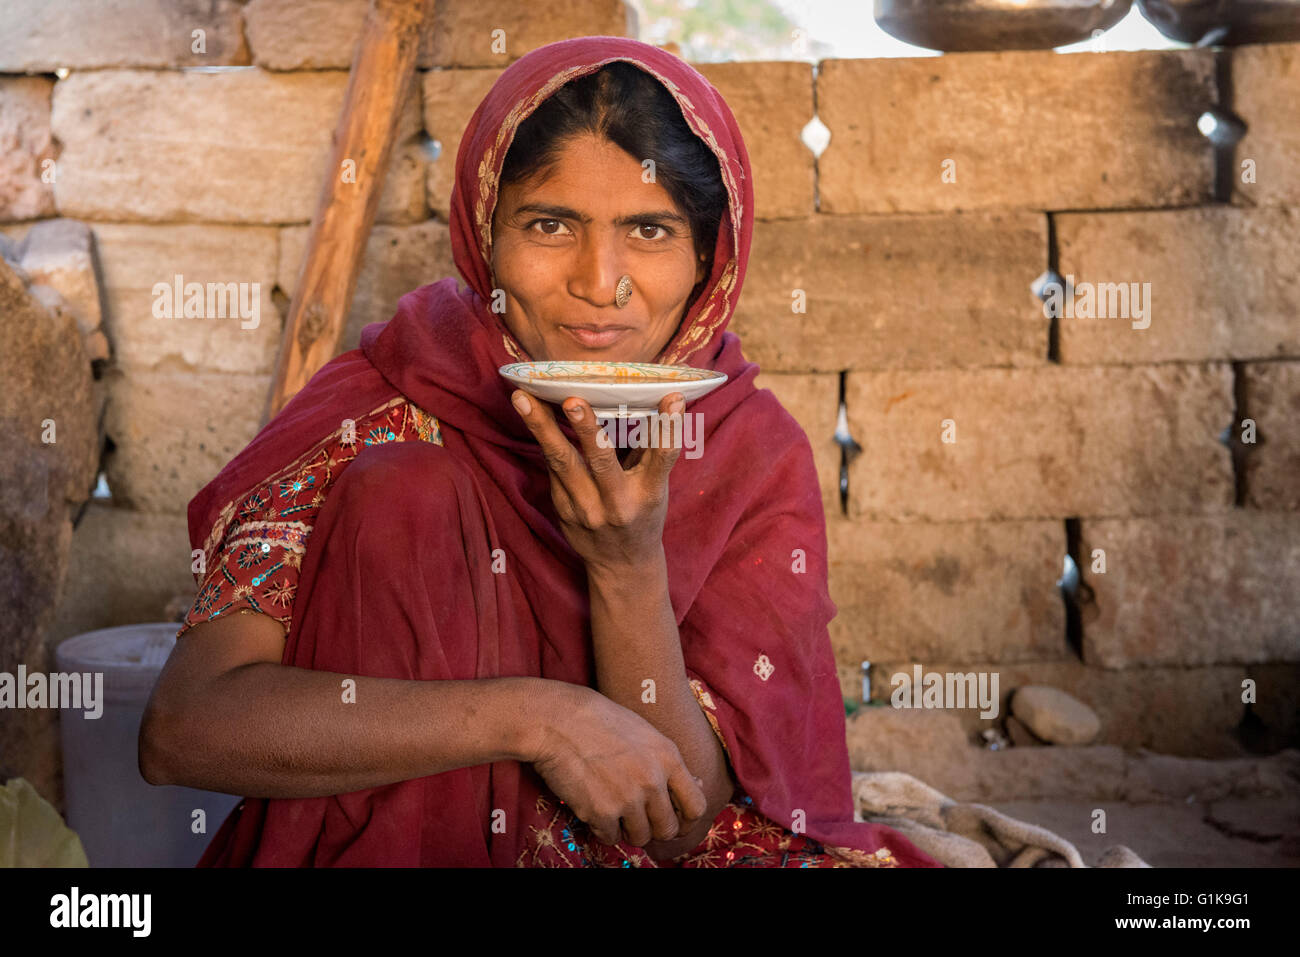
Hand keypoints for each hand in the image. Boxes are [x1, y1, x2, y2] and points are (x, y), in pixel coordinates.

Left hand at [511, 389, 684, 572]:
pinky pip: (552, 467)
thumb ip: (653, 451)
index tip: (672, 398)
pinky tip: (529, 412)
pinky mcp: (561, 509)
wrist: (621, 566)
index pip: (662, 458)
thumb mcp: (656, 487)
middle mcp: (617, 504)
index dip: (669, 428)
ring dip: (541, 428)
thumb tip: (660, 399)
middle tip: (573, 400)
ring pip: (561, 462)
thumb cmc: (643, 515)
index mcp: (649, 494)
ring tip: (523, 399)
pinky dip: (542, 438)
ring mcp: (585, 509)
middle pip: (601, 462)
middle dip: (586, 429)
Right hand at [527, 683, 708, 846]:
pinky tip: (594, 808)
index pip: (696, 806)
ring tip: (614, 811)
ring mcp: (628, 798)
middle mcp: (653, 781)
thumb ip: (668, 762)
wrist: (557, 720)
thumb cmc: (599, 720)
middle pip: (668, 828)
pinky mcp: (601, 812)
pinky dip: (602, 829)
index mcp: (668, 758)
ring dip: (628, 829)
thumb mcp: (645, 732)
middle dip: (655, 828)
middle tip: (639, 819)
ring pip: (640, 837)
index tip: (675, 819)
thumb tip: (697, 783)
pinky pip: (611, 838)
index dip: (687, 819)